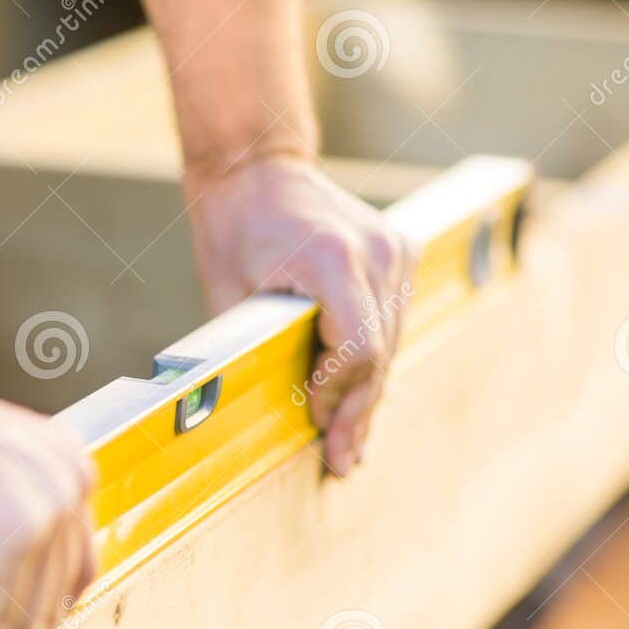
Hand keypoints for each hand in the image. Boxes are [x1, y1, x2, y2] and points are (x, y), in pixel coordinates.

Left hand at [184, 154, 415, 474]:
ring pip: (390, 343)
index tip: (316, 424)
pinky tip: (359, 398)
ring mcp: (395, 250)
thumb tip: (271, 410)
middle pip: (379, 354)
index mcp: (333, 260)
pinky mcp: (399, 253)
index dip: (337, 395)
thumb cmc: (233, 227)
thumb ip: (258, 347)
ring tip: (352, 443)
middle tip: (345, 462)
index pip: (357, 350)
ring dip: (369, 393)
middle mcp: (377, 253)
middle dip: (358, 412)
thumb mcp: (229, 292)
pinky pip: (390, 321)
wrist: (257, 166)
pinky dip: (373, 360)